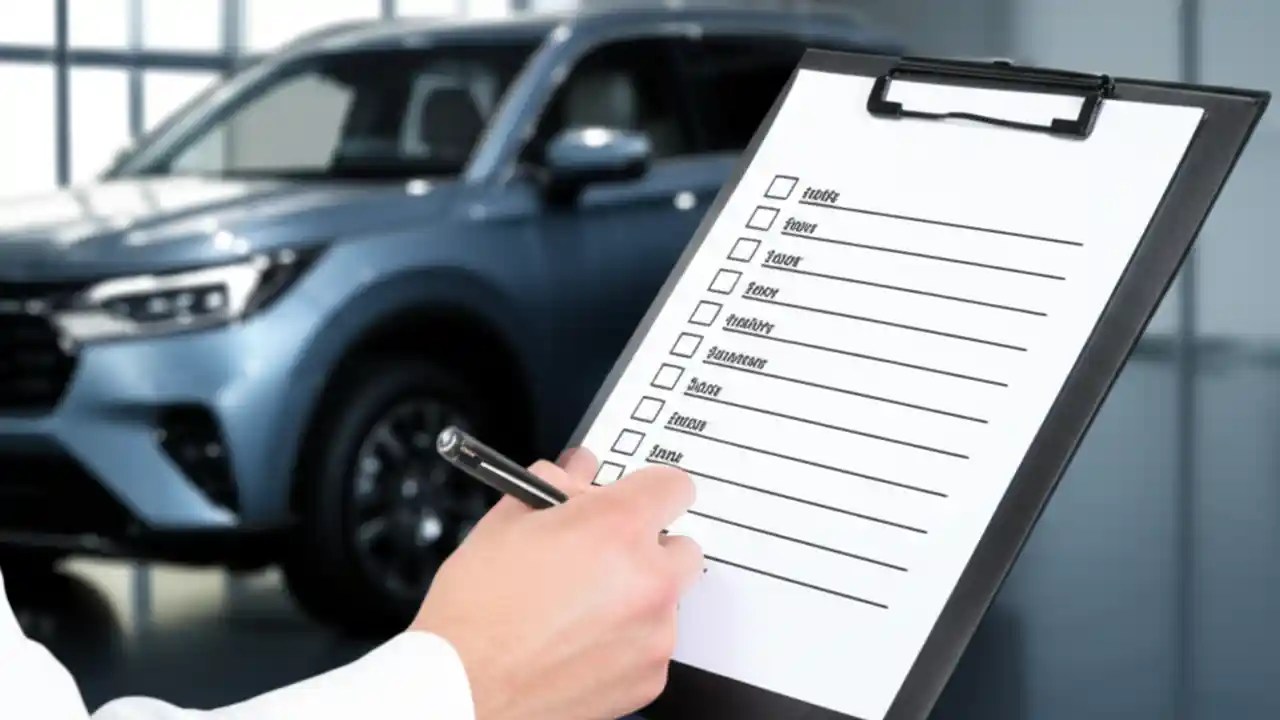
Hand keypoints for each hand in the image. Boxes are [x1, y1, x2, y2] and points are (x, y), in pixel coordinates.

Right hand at [411, 449, 702, 719]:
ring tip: (579, 607)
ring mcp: (655, 633)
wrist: (462, 690)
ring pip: (668, 599)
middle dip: (647, 547)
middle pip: (680, 546)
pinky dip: (628, 641)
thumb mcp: (504, 523)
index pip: (675, 486)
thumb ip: (552, 485)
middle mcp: (648, 579)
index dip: (649, 490)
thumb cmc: (475, 614)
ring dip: (638, 596)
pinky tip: (580, 641)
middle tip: (600, 557)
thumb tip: (572, 472)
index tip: (635, 500)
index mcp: (617, 528)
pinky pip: (654, 643)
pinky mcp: (650, 677)